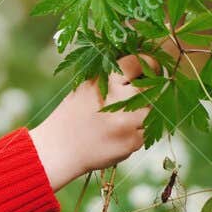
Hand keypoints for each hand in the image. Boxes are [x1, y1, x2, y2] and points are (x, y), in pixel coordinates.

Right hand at [29, 53, 158, 190]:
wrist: (58, 149)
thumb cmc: (71, 116)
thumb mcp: (85, 88)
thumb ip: (111, 78)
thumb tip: (141, 70)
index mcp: (106, 81)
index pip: (139, 63)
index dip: (150, 64)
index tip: (151, 70)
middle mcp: (119, 98)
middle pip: (152, 88)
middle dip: (151, 91)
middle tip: (142, 97)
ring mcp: (128, 121)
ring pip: (152, 112)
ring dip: (143, 115)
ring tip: (124, 120)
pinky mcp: (132, 141)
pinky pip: (146, 133)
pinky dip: (135, 135)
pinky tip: (117, 136)